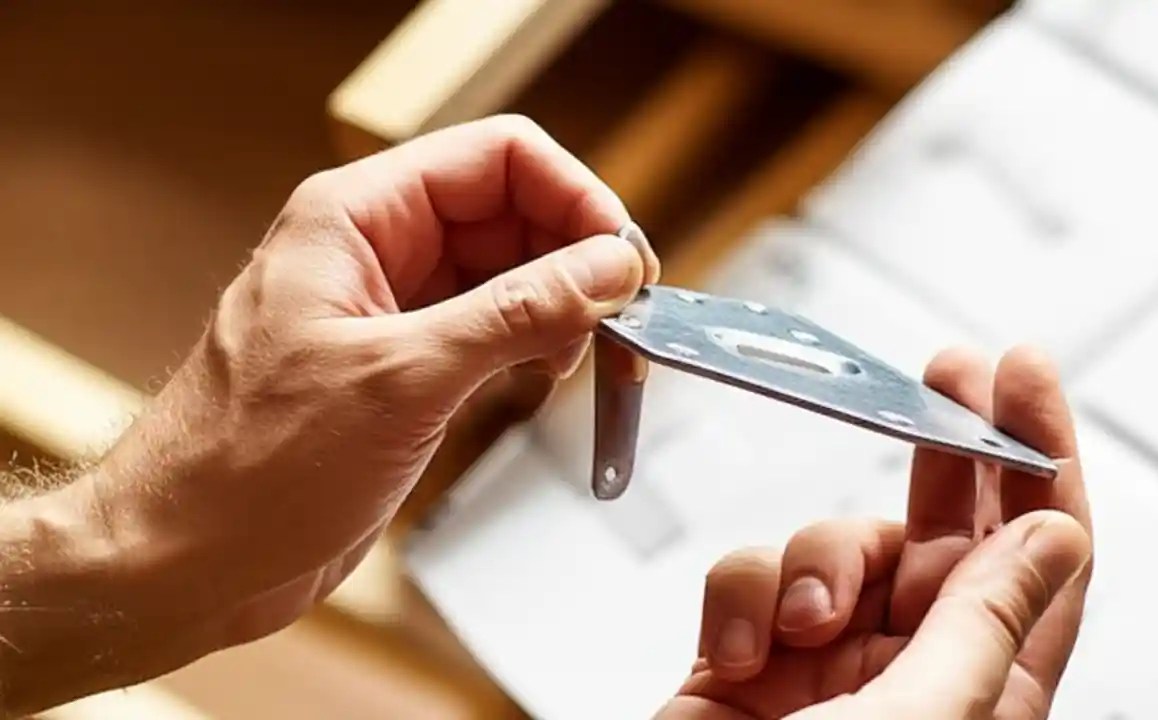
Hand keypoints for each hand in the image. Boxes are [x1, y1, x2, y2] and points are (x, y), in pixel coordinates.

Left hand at [0, 115, 658, 713]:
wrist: (185, 561)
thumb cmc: (246, 470)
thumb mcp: (401, 380)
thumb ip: (514, 316)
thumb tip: (605, 269)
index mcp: (355, 219)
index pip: (497, 160)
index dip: (573, 198)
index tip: (622, 260)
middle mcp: (375, 253)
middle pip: (510, 213)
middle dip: (575, 257)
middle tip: (623, 316)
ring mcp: (392, 312)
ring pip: (508, 274)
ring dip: (561, 306)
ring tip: (590, 354)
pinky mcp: (404, 369)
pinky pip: (491, 331)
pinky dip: (534, 347)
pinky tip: (550, 377)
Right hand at [656, 346, 1092, 718]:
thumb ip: (984, 627)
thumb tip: (1054, 538)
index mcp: (983, 695)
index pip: (1039, 561)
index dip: (1040, 462)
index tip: (1027, 381)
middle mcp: (912, 675)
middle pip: (949, 534)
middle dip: (946, 447)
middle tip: (950, 372)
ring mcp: (824, 667)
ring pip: (837, 545)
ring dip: (815, 557)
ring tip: (799, 620)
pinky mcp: (741, 662)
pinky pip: (747, 578)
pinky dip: (738, 595)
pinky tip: (736, 651)